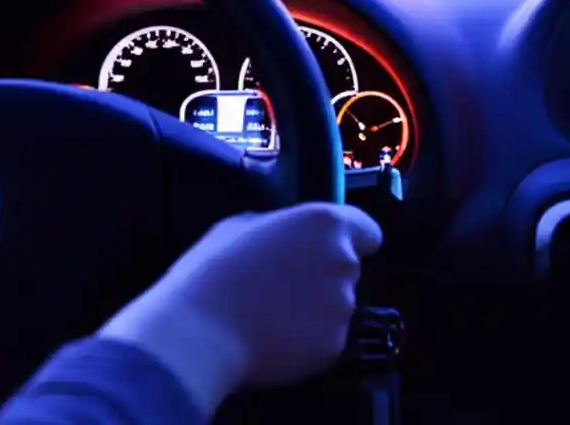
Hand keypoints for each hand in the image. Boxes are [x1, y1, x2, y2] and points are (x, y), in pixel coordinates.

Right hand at [100, 203, 381, 415]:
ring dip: (315, 308)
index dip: (351, 239)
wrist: (200, 333)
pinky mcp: (335, 345)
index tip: (327, 250)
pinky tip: (274, 337)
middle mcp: (344, 262)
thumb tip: (285, 235)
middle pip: (348, 268)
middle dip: (323, 275)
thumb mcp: (241, 226)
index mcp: (325, 224)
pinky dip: (307, 339)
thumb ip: (279, 226)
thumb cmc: (213, 271)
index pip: (368, 230)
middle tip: (283, 284)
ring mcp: (343, 306)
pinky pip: (326, 337)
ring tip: (271, 314)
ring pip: (337, 305)